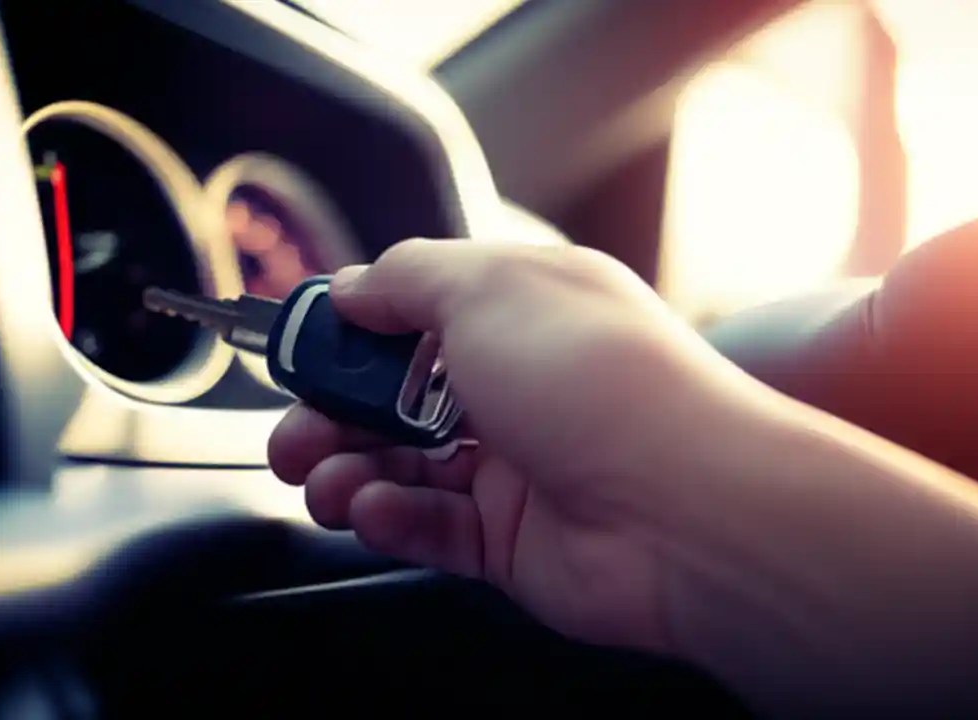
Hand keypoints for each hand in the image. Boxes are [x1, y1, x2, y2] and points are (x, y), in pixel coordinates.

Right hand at [268, 239, 766, 650]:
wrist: (686, 507)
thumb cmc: (598, 379)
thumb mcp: (488, 288)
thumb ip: (407, 280)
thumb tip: (352, 285)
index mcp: (521, 312)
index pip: (416, 315)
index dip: (353, 333)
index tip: (301, 351)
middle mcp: (518, 386)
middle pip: (397, 401)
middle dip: (332, 416)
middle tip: (291, 435)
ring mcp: (517, 466)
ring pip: (404, 470)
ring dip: (349, 472)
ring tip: (322, 480)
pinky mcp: (513, 541)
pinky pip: (432, 531)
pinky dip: (393, 521)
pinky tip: (375, 511)